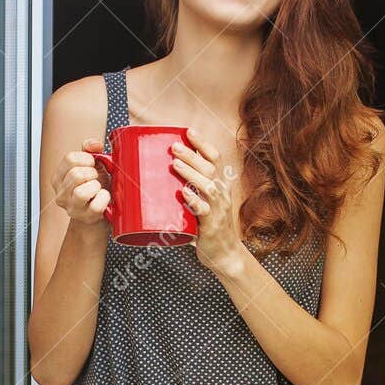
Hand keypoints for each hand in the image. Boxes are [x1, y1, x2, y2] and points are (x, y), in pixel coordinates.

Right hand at [53, 138, 110, 230]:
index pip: (69, 159)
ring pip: (81, 192)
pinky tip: (105, 197)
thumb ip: (90, 150)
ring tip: (98, 188)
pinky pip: (96, 206)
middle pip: (75, 174)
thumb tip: (94, 145)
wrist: (99, 214)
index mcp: (59, 178)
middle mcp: (61, 194)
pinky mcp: (86, 218)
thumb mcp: (90, 166)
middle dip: (92, 173)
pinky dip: (104, 198)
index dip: (86, 158)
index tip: (92, 164)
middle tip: (96, 178)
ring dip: (96, 186)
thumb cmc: (94, 189)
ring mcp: (72, 208)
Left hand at [169, 130, 243, 271]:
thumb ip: (189, 189)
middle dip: (191, 155)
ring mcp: (218, 209)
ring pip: (208, 186)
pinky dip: (194, 200)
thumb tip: (160, 176)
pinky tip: (183, 194)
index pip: (215, 158)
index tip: (188, 130)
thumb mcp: (204, 203)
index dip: (203, 143)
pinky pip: (204, 210)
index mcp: (220, 185)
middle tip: (174, 146)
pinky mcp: (211, 225)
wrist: (225, 254)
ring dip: (191, 173)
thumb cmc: (209, 227)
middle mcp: (222, 194)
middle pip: (209, 168)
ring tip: (174, 164)